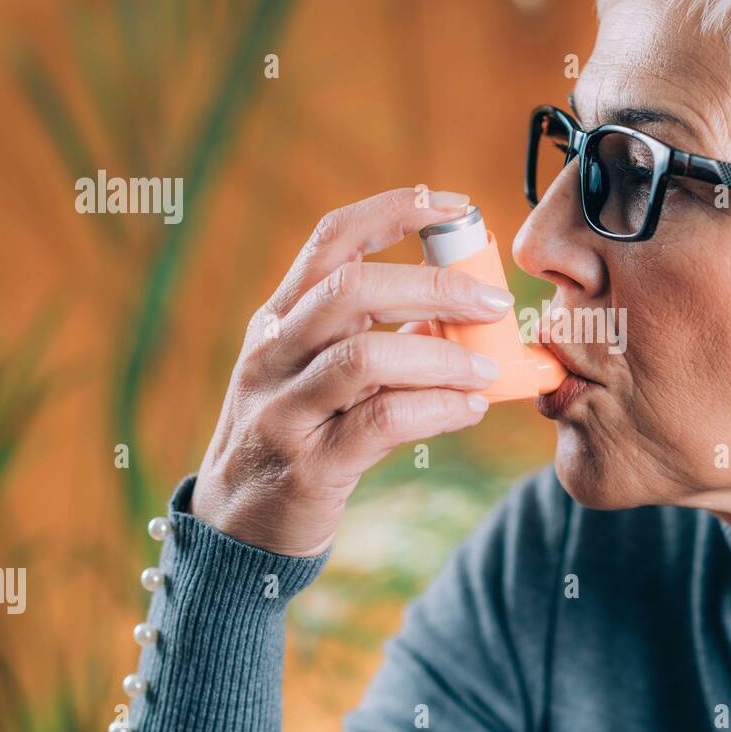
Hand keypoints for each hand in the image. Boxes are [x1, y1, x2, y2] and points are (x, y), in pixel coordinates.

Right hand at [189, 189, 511, 556]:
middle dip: (435, 287)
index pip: (332, 239)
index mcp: (278, 318)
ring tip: (488, 370)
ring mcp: (283, 409)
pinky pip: (380, 423)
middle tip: (494, 302)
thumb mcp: (320, 376)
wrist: (237, 527)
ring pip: (366, 357)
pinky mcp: (307, 465)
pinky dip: (436, 409)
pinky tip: (468, 409)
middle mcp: (272, 353)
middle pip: (352, 290)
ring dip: (442, 358)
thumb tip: (463, 316)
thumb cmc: (295, 436)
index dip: (393, 211)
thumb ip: (382, 341)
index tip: (454, 205)